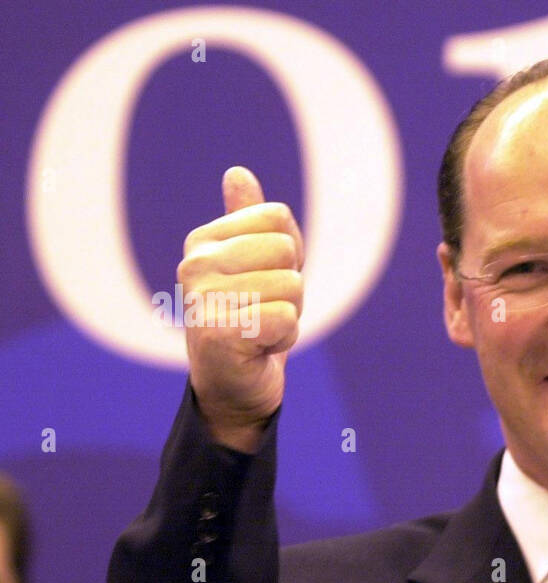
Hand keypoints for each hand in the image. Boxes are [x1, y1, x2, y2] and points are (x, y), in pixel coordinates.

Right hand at [176, 166, 304, 451]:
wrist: (233, 385)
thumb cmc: (250, 320)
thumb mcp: (256, 264)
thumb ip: (249, 220)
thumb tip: (237, 172)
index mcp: (203, 241)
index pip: (279, 219)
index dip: (289, 255)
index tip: (264, 281)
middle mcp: (195, 264)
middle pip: (287, 251)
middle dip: (292, 288)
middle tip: (264, 312)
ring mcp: (203, 298)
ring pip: (291, 286)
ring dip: (288, 316)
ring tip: (259, 331)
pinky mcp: (218, 333)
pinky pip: (287, 319)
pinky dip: (284, 338)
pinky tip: (259, 348)